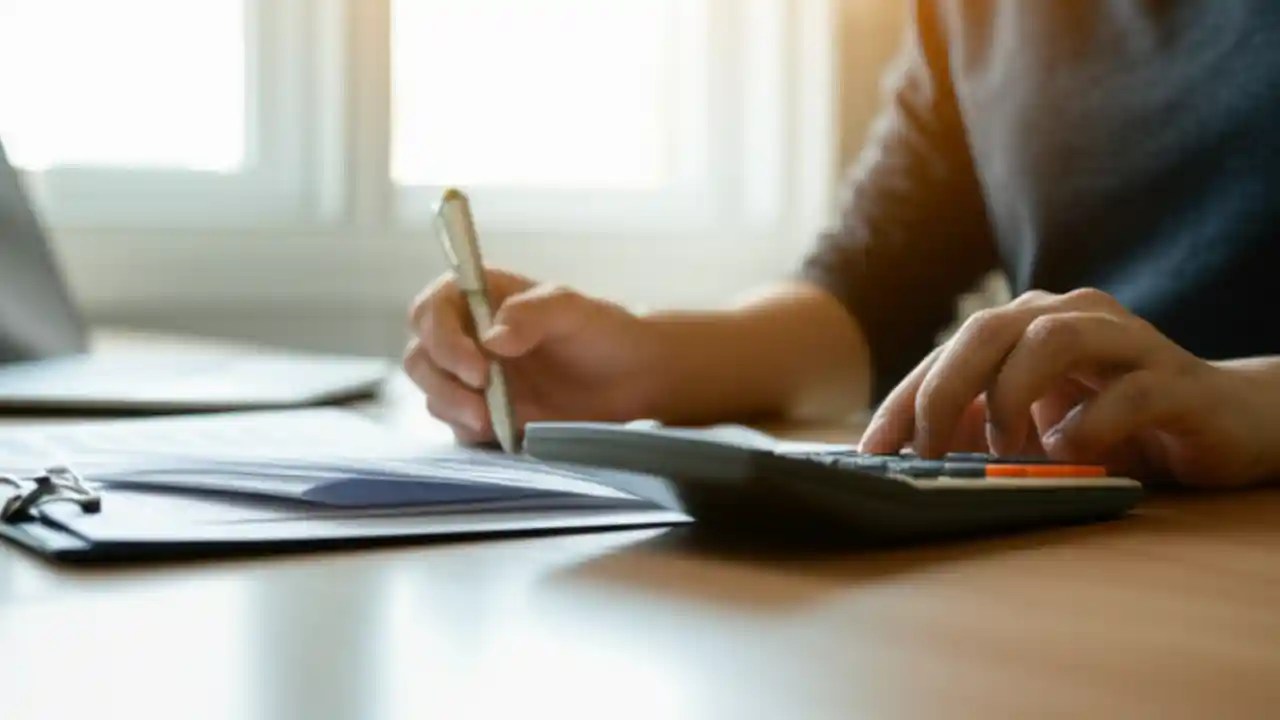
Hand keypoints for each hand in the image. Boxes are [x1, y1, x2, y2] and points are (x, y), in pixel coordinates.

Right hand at [405, 269, 658, 443]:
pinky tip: (501, 431)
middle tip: (481, 406)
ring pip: (433, 393)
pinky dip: (470, 430)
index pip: (431, 309)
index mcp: (480, 297)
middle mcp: (466, 334)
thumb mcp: (574, 310)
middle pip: (421, 355)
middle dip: (442, 382)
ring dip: (454, 409)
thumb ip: (533, 313)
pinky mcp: (482, 411)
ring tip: (492, 422)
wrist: (632, 379)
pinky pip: (456, 424)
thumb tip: (492, 338)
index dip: (442, 338)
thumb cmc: (603, 332)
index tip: (478, 367)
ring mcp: (471, 376)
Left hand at [859, 288, 1279, 486]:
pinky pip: (1128, 392)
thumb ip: (976, 430)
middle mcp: (1069, 317)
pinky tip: (1074, 452)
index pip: (946, 353)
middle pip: (987, 328)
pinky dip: (1092, 425)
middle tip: (926, 451)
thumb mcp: (1032, 427)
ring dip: (1013, 397)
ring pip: (1051, 339)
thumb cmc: (1113, 422)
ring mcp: (1125, 342)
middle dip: (943, 390)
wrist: (1223, 420)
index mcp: (1026, 325)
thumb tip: (903, 456)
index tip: (869, 451)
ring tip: (1006, 449)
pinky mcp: (1175, 380)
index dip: (903, 401)